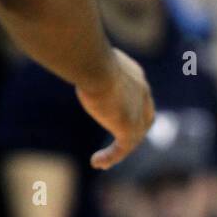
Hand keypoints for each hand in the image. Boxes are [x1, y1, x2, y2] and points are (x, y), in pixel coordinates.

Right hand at [77, 48, 154, 169]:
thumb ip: (85, 62)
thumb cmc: (82, 53)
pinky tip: (97, 162)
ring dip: (121, 148)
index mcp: (135, 74)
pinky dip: (112, 156)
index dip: (134, 105)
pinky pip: (124, 148)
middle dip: (136, 129)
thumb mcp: (85, 55)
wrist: (92, 63)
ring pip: (135, 135)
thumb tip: (71, 57)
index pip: (140, 94)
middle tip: (121, 142)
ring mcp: (138, 111)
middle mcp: (142, 92)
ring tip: (105, 159)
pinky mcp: (129, 127)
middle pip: (145, 117)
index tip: (118, 111)